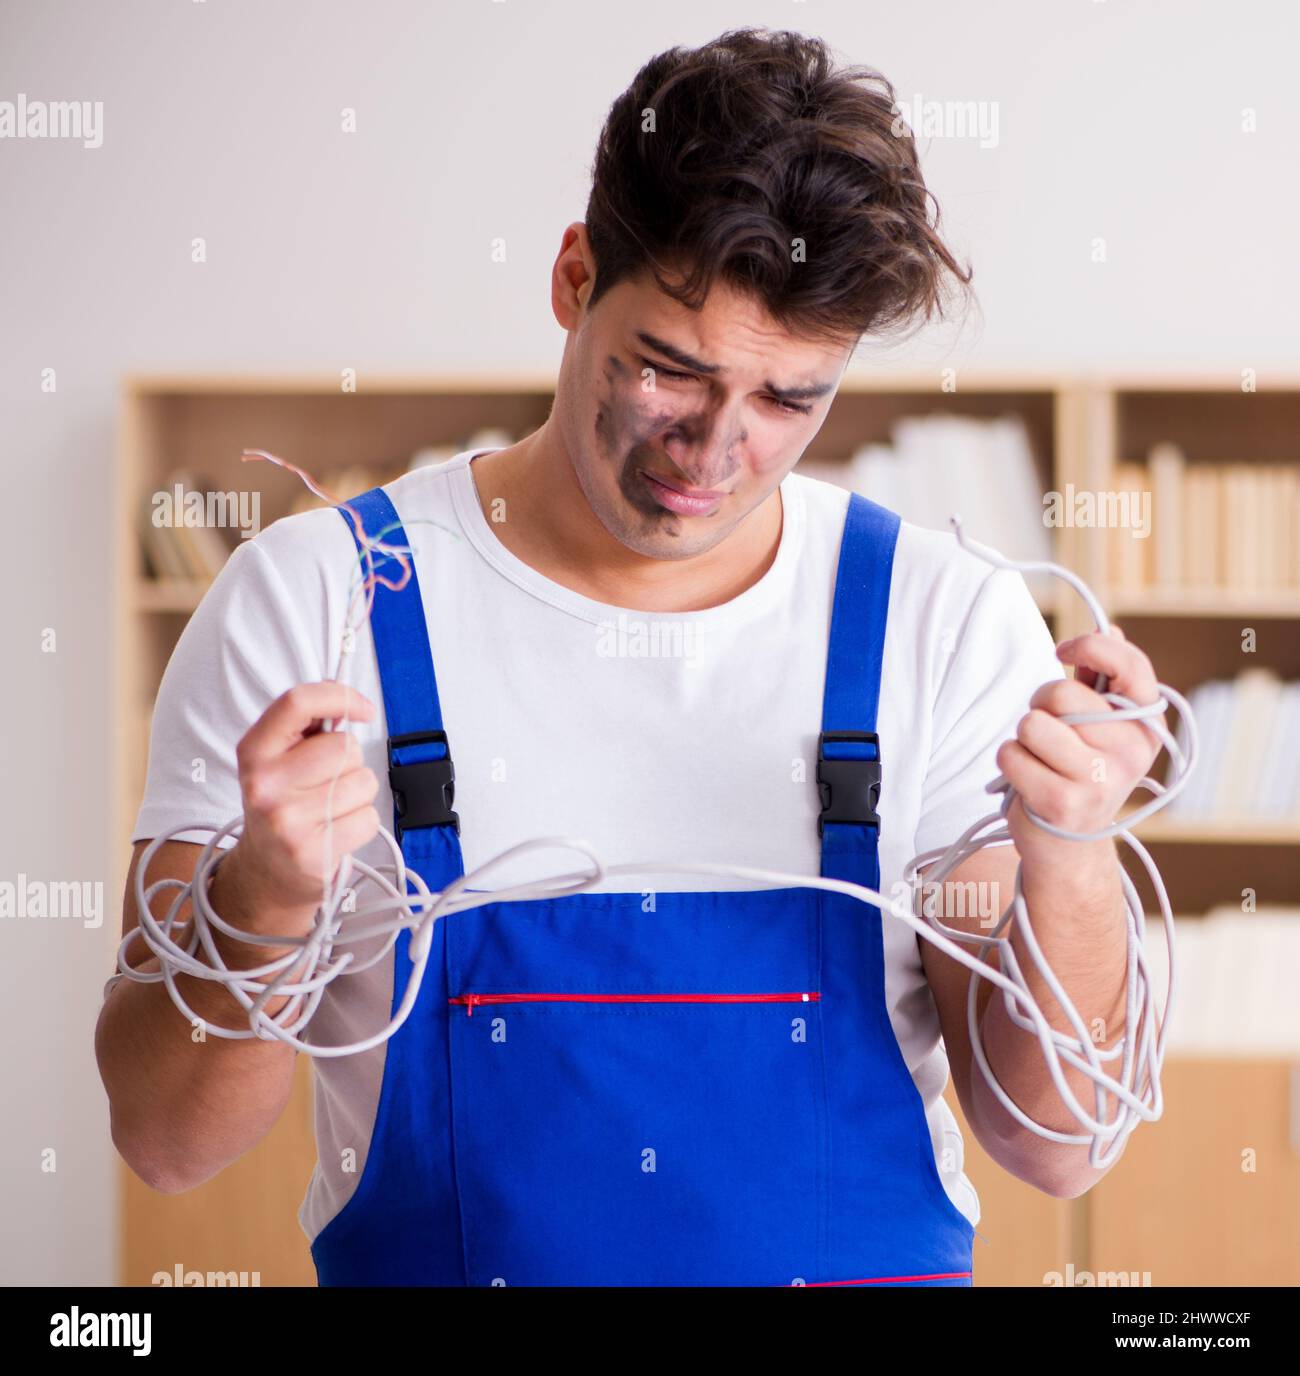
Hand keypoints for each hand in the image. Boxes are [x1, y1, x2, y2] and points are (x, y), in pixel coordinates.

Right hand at [230, 682, 381, 929]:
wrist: (266, 873)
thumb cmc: (282, 806)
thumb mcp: (278, 760)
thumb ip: (308, 726)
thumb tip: (349, 700)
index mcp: (254, 752)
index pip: (298, 702)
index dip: (340, 696)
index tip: (363, 709)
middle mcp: (265, 785)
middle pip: (344, 747)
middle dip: (349, 762)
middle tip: (326, 784)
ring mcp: (288, 822)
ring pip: (363, 782)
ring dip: (358, 794)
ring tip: (331, 809)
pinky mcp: (314, 853)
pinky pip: (369, 818)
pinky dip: (362, 822)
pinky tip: (337, 830)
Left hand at [995, 625, 1163, 867]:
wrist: (1069, 845)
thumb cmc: (1078, 770)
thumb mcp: (1099, 725)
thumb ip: (1103, 679)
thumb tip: (1111, 627)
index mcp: (1146, 726)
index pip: (1130, 666)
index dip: (1092, 645)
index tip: (1063, 648)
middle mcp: (1131, 753)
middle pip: (1061, 694)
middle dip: (1041, 705)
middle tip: (1049, 733)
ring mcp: (1099, 781)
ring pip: (1032, 723)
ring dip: (1023, 737)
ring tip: (1040, 758)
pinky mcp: (1062, 803)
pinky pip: (1011, 753)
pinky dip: (1009, 761)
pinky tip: (1028, 779)